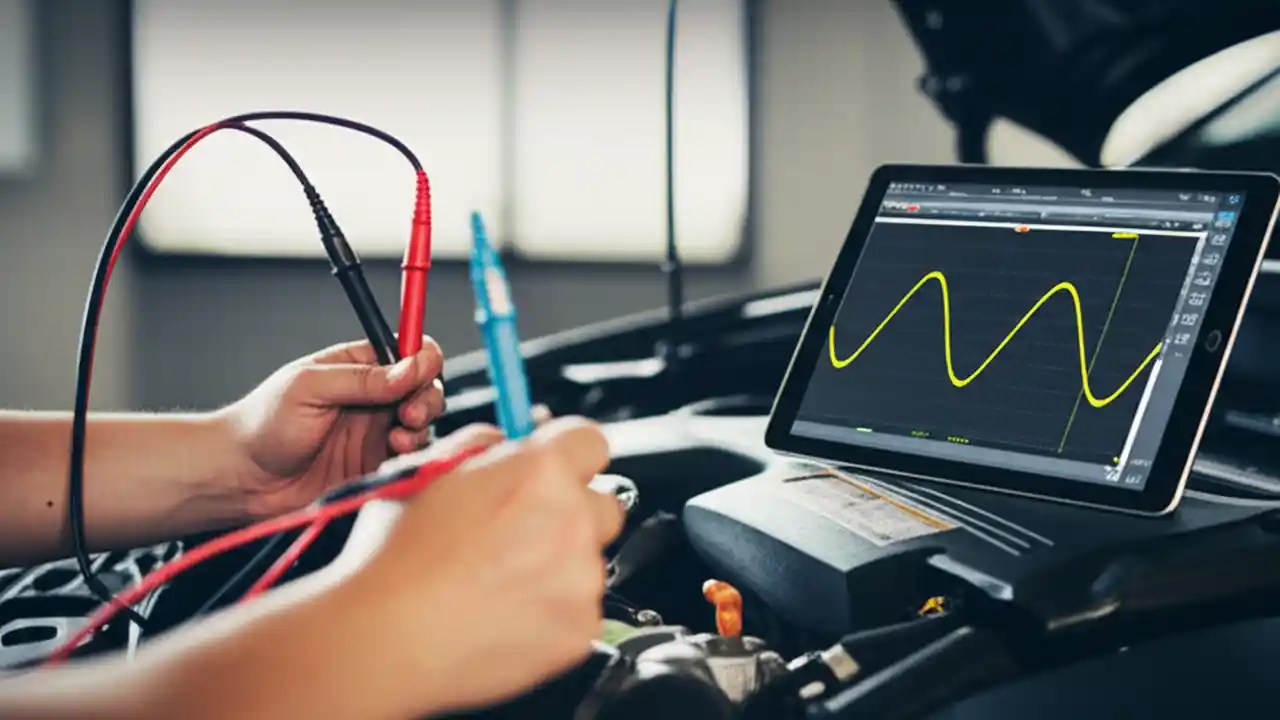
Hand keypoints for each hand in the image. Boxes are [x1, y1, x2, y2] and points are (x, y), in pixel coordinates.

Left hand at [221, 338, 445, 517]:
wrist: (242, 477)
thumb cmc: (262, 423)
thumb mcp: (310, 387)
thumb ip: (363, 378)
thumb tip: (412, 367)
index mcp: (357, 366)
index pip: (407, 352)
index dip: (423, 359)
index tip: (422, 373)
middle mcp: (371, 397)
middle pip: (424, 387)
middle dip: (427, 397)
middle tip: (409, 413)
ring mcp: (374, 431)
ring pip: (423, 422)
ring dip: (420, 428)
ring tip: (398, 438)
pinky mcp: (374, 464)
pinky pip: (409, 456)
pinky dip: (412, 455)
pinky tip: (392, 456)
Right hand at [340, 418, 624, 718]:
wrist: (385, 640)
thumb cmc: (394, 558)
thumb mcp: (428, 472)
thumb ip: (483, 446)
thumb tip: (509, 441)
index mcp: (540, 469)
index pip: (591, 440)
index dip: (569, 453)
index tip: (555, 467)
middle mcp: (572, 518)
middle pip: (601, 503)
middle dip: (571, 512)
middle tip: (520, 531)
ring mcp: (582, 578)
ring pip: (588, 561)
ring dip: (558, 566)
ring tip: (496, 582)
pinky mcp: (581, 628)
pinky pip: (580, 610)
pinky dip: (551, 613)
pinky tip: (502, 614)